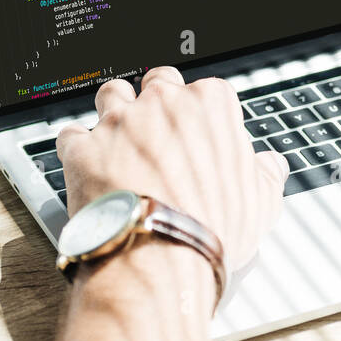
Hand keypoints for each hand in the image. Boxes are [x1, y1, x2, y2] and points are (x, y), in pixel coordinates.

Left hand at [55, 67, 287, 273]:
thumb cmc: (214, 230)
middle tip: (162, 133)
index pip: (208, 92)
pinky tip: (88, 164)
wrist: (160, 258)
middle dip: (158, 101)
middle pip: (158, 81)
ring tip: (121, 140)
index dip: (204, 116)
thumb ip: (266, 173)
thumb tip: (269, 166)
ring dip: (116, 112)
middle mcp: (163, 103)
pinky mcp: (82, 148)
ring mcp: (119, 122)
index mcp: (211, 106)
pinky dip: (79, 147)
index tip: (202, 136)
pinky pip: (72, 134)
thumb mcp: (262, 203)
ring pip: (112, 94)